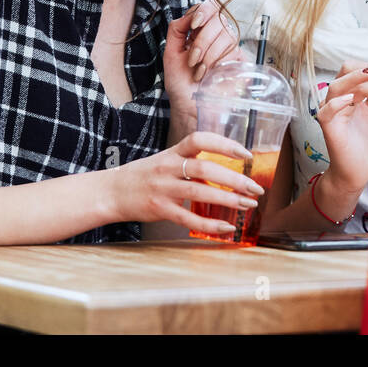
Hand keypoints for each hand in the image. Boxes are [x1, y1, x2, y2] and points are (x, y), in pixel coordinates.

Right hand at [105, 131, 264, 234]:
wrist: (111, 192)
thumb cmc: (145, 175)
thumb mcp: (166, 159)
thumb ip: (192, 161)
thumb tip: (227, 168)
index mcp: (172, 152)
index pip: (200, 139)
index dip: (224, 144)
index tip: (246, 154)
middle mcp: (168, 167)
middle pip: (205, 168)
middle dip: (234, 178)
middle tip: (256, 188)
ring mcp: (163, 189)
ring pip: (199, 192)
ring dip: (228, 200)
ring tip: (248, 205)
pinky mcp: (159, 209)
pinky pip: (188, 217)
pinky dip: (209, 224)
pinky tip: (227, 227)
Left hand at [164, 0, 239, 143]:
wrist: (188, 104)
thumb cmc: (179, 82)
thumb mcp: (170, 52)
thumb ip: (177, 29)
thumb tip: (191, 14)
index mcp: (200, 30)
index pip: (210, 7)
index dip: (203, 12)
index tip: (192, 27)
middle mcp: (217, 36)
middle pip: (219, 20)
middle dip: (202, 41)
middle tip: (192, 59)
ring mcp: (230, 48)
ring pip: (227, 36)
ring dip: (208, 55)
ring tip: (198, 71)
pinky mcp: (239, 61)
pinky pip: (234, 51)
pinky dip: (218, 63)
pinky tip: (209, 74)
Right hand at [317, 61, 367, 191]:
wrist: (359, 168)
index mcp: (349, 92)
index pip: (355, 68)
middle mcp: (337, 98)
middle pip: (345, 70)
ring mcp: (330, 111)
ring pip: (337, 86)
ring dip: (358, 80)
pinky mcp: (328, 126)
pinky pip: (327, 110)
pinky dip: (338, 102)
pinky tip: (351, 100)